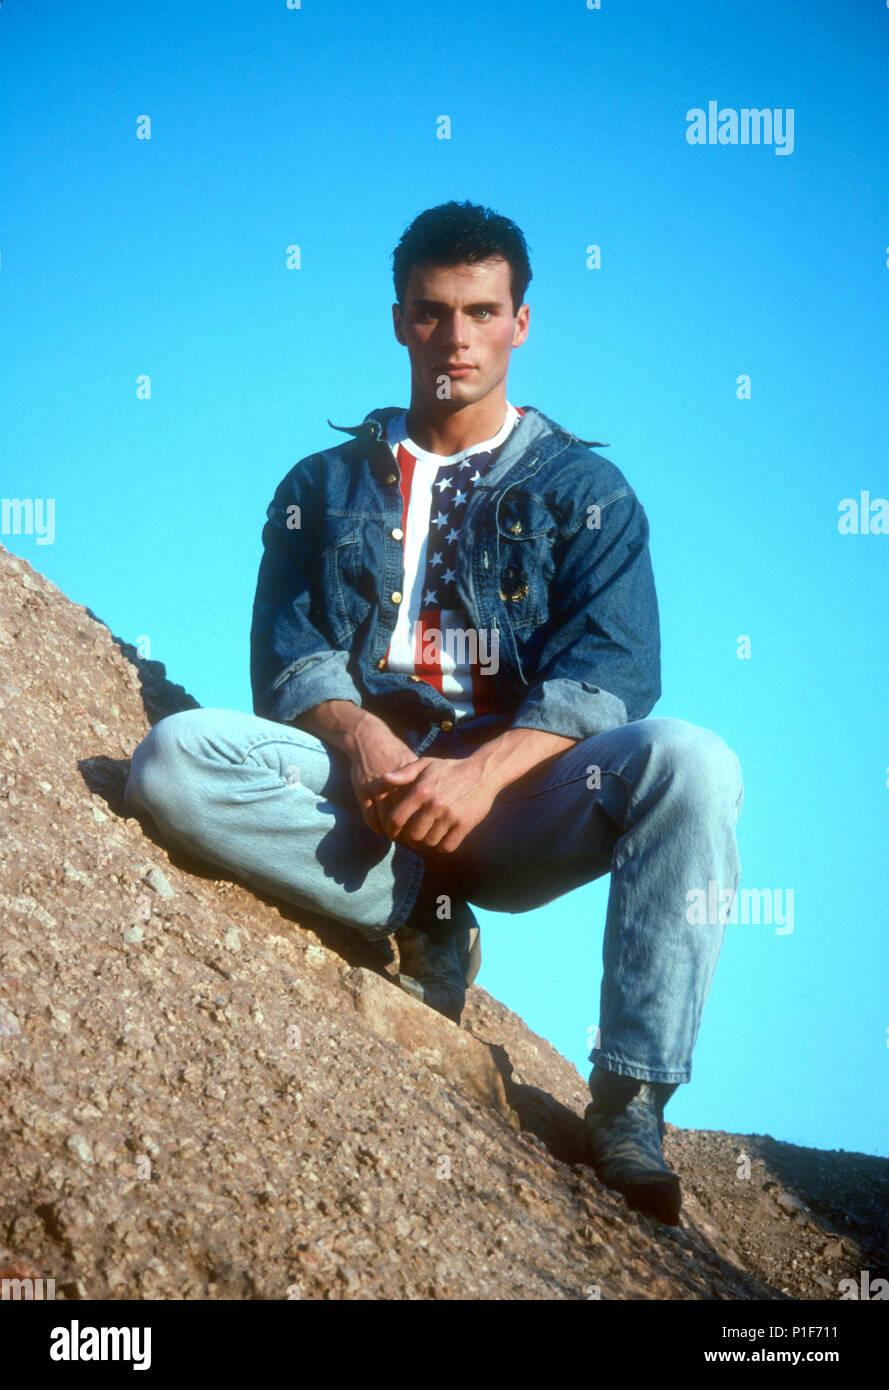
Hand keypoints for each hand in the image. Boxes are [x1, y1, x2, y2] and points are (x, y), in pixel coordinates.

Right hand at [347, 715, 425, 835]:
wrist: (370, 740)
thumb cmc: (397, 754)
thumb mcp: (417, 766)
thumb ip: (426, 786)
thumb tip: (439, 808)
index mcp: (413, 782)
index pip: (421, 813)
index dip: (424, 827)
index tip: (425, 833)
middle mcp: (397, 787)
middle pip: (405, 822)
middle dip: (409, 836)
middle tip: (412, 843)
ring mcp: (378, 790)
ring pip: (387, 824)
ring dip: (393, 835)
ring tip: (398, 838)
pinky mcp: (363, 793)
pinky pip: (371, 820)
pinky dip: (378, 829)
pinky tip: (383, 830)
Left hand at [375, 754, 497, 853]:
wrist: (483, 772)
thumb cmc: (450, 769)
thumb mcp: (425, 764)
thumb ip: (403, 773)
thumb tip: (383, 778)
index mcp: (421, 790)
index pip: (396, 818)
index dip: (391, 830)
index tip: (393, 834)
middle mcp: (434, 804)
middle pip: (413, 835)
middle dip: (411, 838)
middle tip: (414, 836)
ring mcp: (450, 815)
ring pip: (430, 842)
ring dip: (428, 842)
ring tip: (429, 834)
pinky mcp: (465, 825)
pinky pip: (447, 847)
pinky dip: (442, 846)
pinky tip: (443, 837)